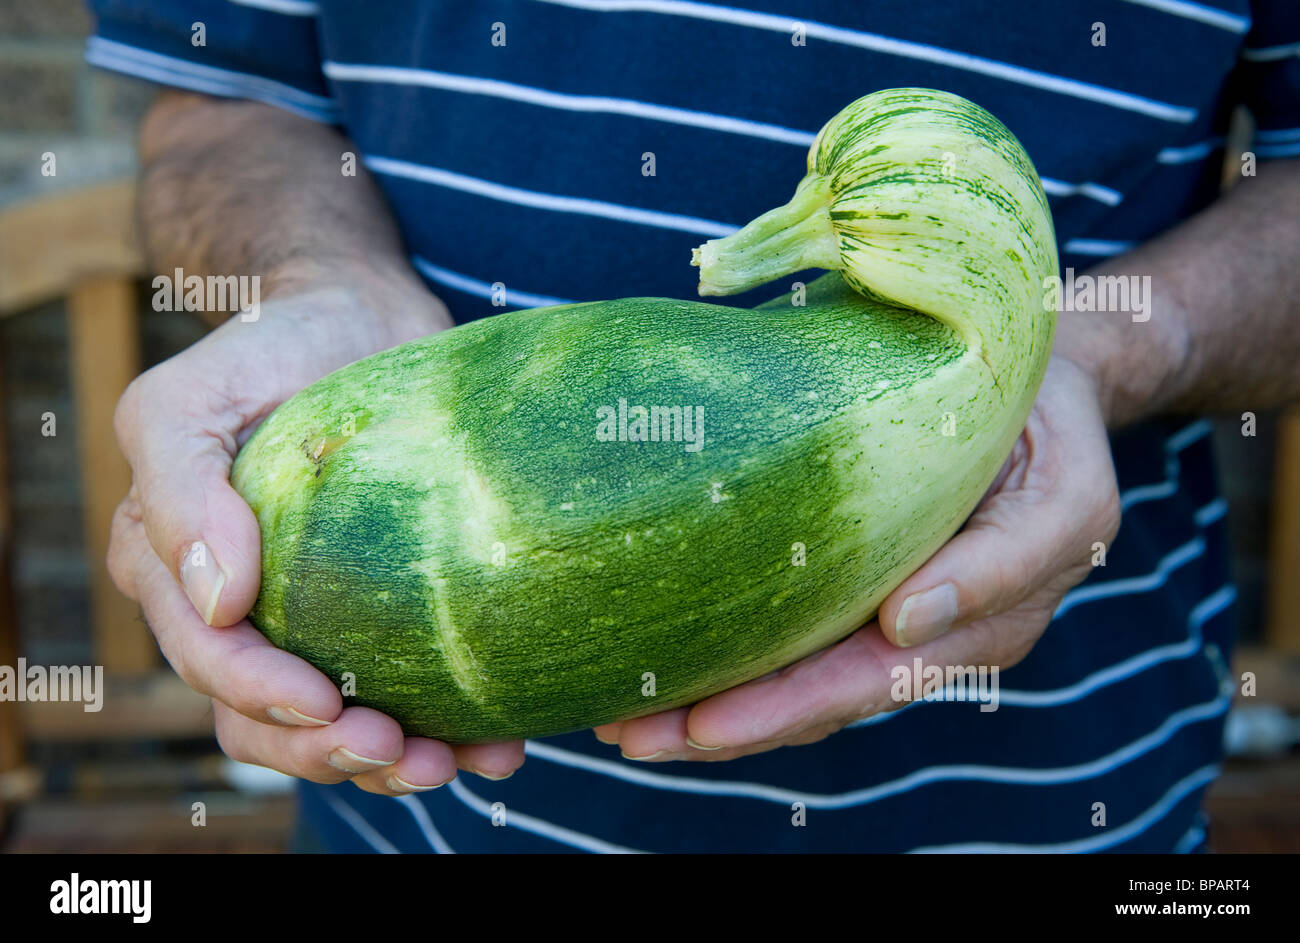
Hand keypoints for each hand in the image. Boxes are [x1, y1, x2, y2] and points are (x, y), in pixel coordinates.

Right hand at [108, 279, 525, 789]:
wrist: (358, 316)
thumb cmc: (269, 348)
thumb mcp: (191, 396)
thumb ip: (178, 488)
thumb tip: (220, 601)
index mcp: (175, 573)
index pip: (212, 661)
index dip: (264, 698)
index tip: (331, 704)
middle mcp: (236, 613)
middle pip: (268, 719)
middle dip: (332, 751)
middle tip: (405, 752)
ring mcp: (310, 619)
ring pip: (331, 728)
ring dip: (391, 761)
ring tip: (459, 760)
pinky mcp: (379, 612)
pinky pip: (402, 689)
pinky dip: (447, 726)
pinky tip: (497, 741)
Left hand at [593, 353, 1120, 760]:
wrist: (1043, 398)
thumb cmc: (1049, 435)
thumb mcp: (1063, 493)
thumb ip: (1002, 562)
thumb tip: (903, 623)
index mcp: (987, 625)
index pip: (880, 676)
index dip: (797, 702)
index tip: (715, 720)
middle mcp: (933, 640)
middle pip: (823, 699)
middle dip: (730, 724)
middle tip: (638, 738)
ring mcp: (894, 618)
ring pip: (801, 683)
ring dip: (712, 710)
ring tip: (627, 725)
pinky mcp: (859, 588)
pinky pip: (796, 639)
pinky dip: (730, 663)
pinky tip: (661, 673)